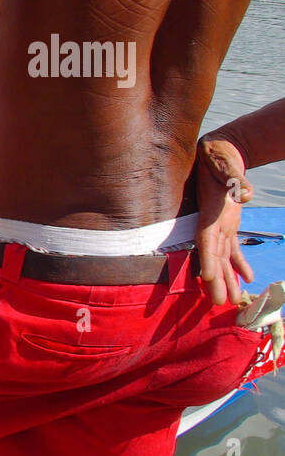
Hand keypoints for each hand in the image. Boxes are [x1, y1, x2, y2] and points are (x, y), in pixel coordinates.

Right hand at [195, 138, 253, 305]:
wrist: (217, 151)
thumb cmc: (218, 156)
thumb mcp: (226, 165)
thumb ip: (235, 179)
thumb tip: (247, 194)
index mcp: (210, 213)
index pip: (206, 241)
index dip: (206, 260)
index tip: (208, 280)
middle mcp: (212, 224)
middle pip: (212, 258)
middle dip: (215, 281)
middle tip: (218, 304)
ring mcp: (220, 226)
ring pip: (222, 259)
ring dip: (227, 279)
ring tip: (231, 301)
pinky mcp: (228, 225)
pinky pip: (232, 249)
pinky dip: (239, 264)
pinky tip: (247, 279)